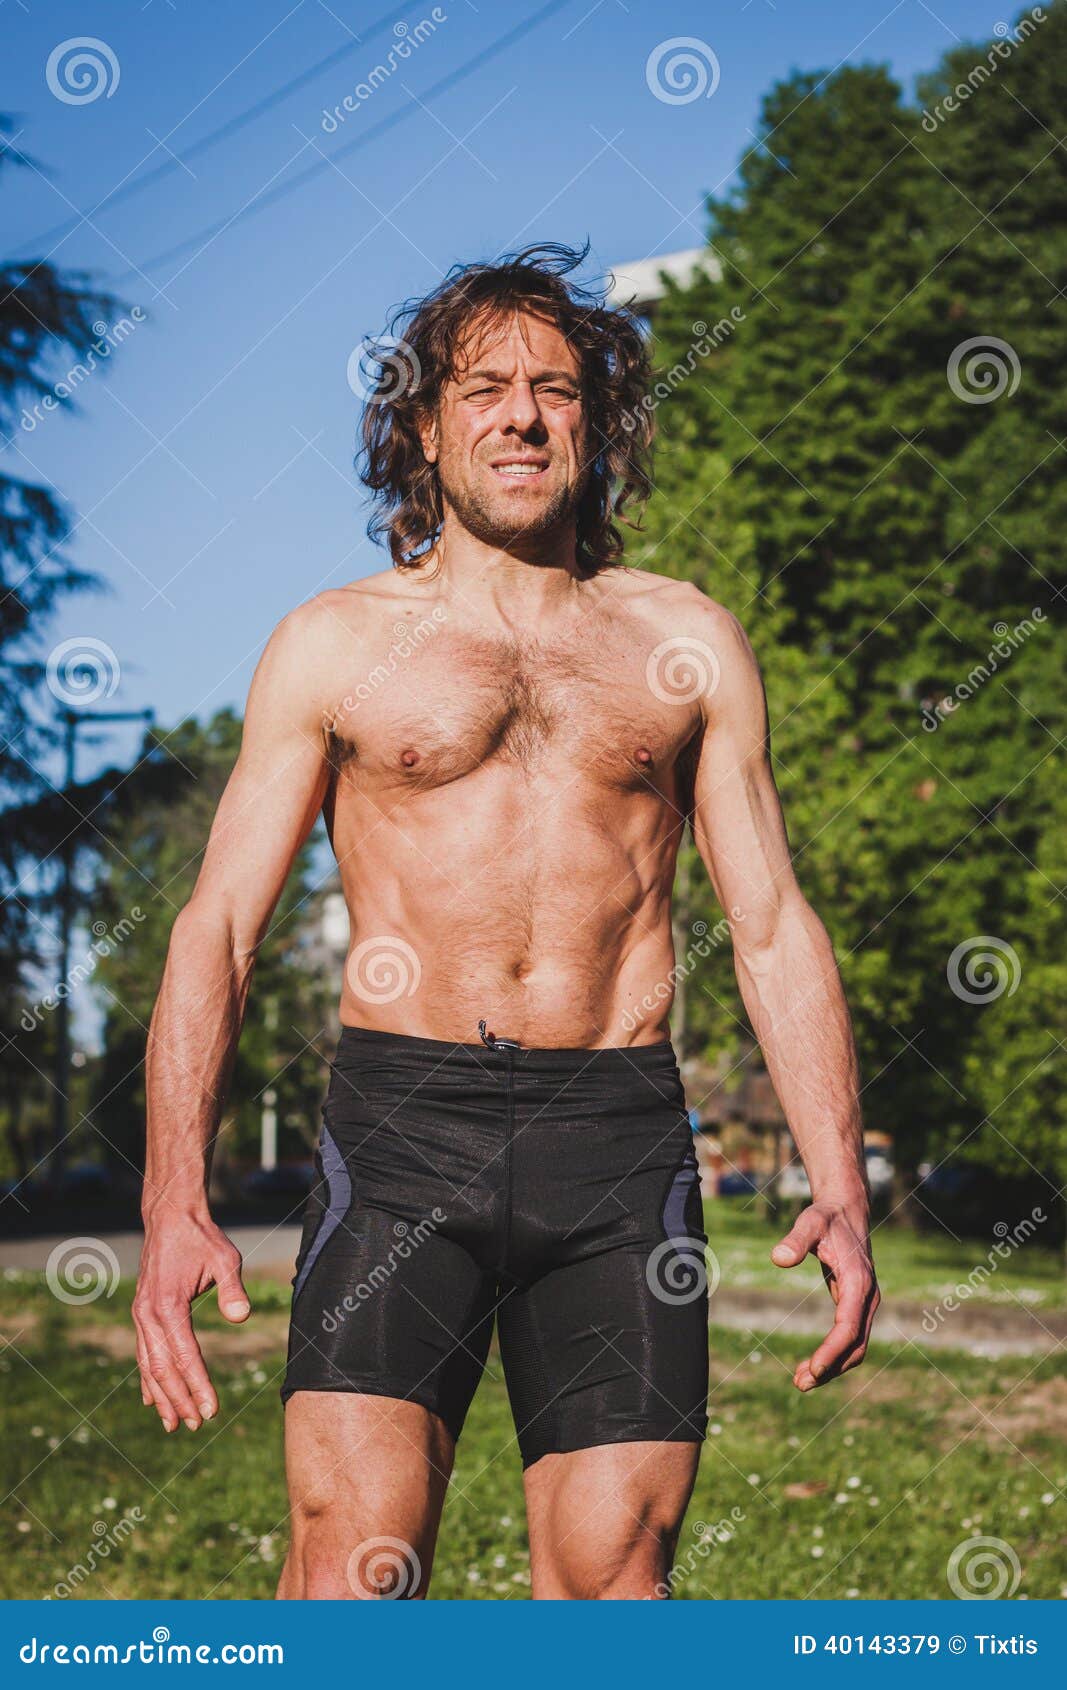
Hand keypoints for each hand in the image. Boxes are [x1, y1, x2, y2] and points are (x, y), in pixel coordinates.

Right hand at [132, 1212, 250, 1431]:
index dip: (199, 1386)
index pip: (185, 1356)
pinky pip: (143, 1353)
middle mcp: (148, 1314)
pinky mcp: (141, 1312)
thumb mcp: (224, 1258)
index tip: (211, 1411)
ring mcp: (141, 1314)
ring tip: (173, 1425)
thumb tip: (241, 1317)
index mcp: (168, 1305)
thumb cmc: (201, 1238)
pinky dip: (147, 1378)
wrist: (170, 1216)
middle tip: (197, 1426)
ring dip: (161, 1397)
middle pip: (164, 1368)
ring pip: (149, 1365)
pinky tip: (150, 1400)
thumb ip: (232, 1289)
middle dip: (179, 1400)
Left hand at [771, 1200, 878, 1390]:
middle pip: (855, 1345)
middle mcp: (868, 1297)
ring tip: (800, 1381)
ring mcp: (865, 1304)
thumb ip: (795, 1240)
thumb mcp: (809, 1223)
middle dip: (830, 1368)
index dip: (832, 1351)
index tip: (813, 1369)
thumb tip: (778, 1259)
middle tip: (799, 1384)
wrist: (847, 1210)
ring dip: (832, 1367)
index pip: (848, 1327)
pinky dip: (833, 1356)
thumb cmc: (826, 1218)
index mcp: (858, 1282)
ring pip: (856, 1347)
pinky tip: (810, 1366)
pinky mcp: (858, 1306)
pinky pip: (850, 1339)